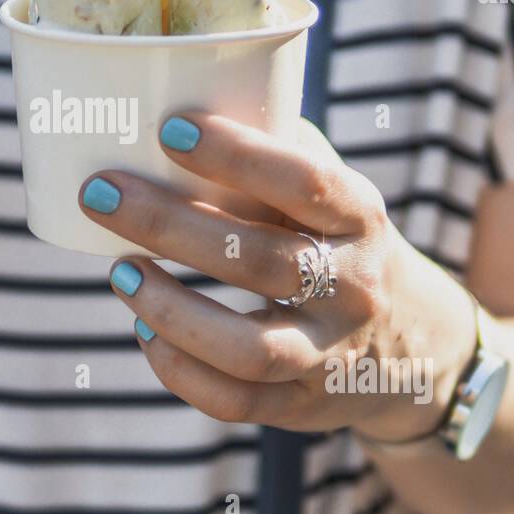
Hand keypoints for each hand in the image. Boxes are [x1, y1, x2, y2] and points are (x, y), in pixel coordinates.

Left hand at [78, 113, 475, 441]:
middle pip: (259, 260)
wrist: (414, 347)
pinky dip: (178, 369)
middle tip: (100, 193)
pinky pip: (235, 402)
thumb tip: (170, 106)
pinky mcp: (303, 407)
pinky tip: (144, 329)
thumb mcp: (332, 198)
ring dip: (171, 309)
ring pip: (247, 349)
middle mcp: (353, 288)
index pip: (305, 182)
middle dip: (169, 224)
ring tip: (120, 271)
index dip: (237, 155)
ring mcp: (330, 354)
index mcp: (361, 218)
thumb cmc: (340, 245)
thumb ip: (273, 162)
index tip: (168, 128)